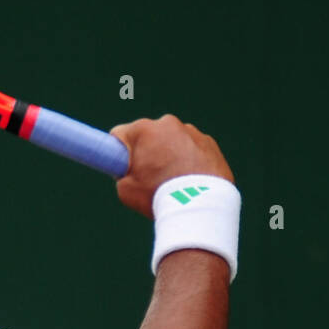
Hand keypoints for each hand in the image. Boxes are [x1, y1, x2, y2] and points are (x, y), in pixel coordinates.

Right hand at [110, 115, 233, 217]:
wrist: (198, 205)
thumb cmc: (158, 195)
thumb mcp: (125, 190)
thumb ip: (123, 175)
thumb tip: (129, 173)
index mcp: (144, 130)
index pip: (121, 135)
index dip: (118, 152)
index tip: (123, 165)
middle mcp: (168, 124)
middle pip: (149, 136)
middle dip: (147, 152)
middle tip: (150, 178)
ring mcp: (192, 132)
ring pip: (173, 142)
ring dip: (170, 156)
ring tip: (173, 182)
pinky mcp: (210, 143)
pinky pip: (193, 150)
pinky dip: (189, 162)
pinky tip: (189, 181)